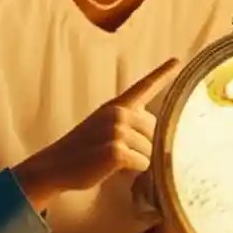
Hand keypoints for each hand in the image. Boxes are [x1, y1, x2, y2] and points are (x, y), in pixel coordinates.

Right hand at [15, 58, 177, 200]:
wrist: (55, 166)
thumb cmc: (83, 150)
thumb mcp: (103, 127)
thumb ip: (128, 122)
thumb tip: (157, 133)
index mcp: (116, 105)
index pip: (144, 86)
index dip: (163, 73)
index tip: (177, 61)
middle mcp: (118, 113)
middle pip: (155, 131)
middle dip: (144, 147)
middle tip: (118, 153)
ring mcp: (117, 131)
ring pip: (150, 150)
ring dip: (137, 161)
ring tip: (111, 161)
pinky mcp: (116, 151)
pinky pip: (143, 164)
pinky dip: (133, 172)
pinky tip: (112, 169)